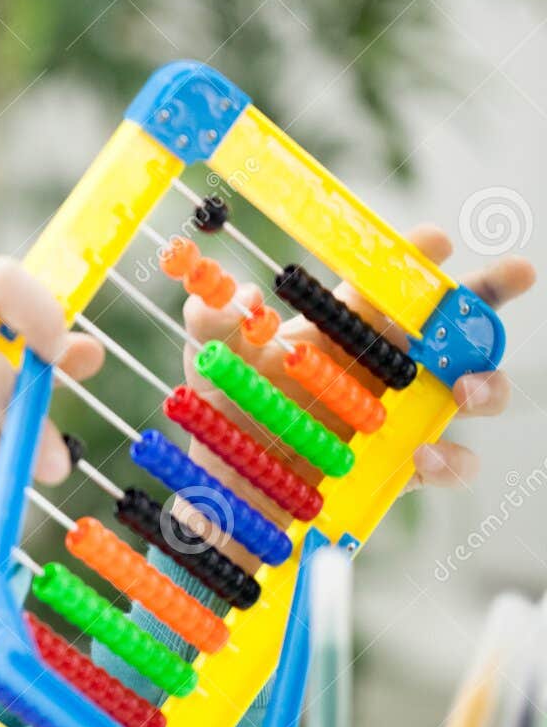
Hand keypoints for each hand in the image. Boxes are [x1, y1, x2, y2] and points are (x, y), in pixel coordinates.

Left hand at [179, 223, 534, 511]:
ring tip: (465, 386)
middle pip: (454, 320)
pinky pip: (450, 460)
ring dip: (486, 380)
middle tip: (516, 273)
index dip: (419, 257)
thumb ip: (211, 320)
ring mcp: (402, 413)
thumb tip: (240, 295)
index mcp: (345, 325)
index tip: (434, 241)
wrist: (228, 485)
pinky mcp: (404, 464)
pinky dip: (450, 457)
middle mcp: (384, 363)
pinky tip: (423, 454)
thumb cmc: (228, 409)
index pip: (390, 281)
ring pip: (472, 386)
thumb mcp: (209, 358)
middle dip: (490, 293)